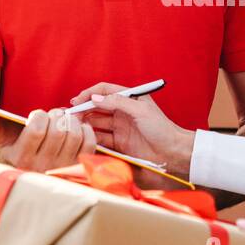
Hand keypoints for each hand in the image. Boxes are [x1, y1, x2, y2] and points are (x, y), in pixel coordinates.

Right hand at [0, 108, 95, 171]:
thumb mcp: (3, 145)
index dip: (40, 116)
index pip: (36, 130)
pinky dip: (86, 130)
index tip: (39, 116)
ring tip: (65, 120)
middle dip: (57, 115)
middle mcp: (44, 165)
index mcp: (23, 158)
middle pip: (58, 130)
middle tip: (55, 115)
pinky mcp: (79, 167)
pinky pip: (89, 143)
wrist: (37, 183)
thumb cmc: (19, 156)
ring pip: (74, 134)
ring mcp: (63, 167)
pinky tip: (78, 128)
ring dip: (72, 121)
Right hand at [69, 82, 194, 176]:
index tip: (76, 101)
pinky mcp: (120, 146)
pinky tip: (84, 139)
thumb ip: (117, 102)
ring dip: (85, 125)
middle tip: (70, 117)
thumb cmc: (161, 129)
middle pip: (97, 108)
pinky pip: (101, 141)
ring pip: (97, 124)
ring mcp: (120, 130)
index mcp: (129, 100)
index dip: (89, 94)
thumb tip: (95, 97)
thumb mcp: (140, 110)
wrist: (173, 154)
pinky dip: (92, 140)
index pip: (105, 91)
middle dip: (83, 110)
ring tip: (75, 128)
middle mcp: (123, 113)